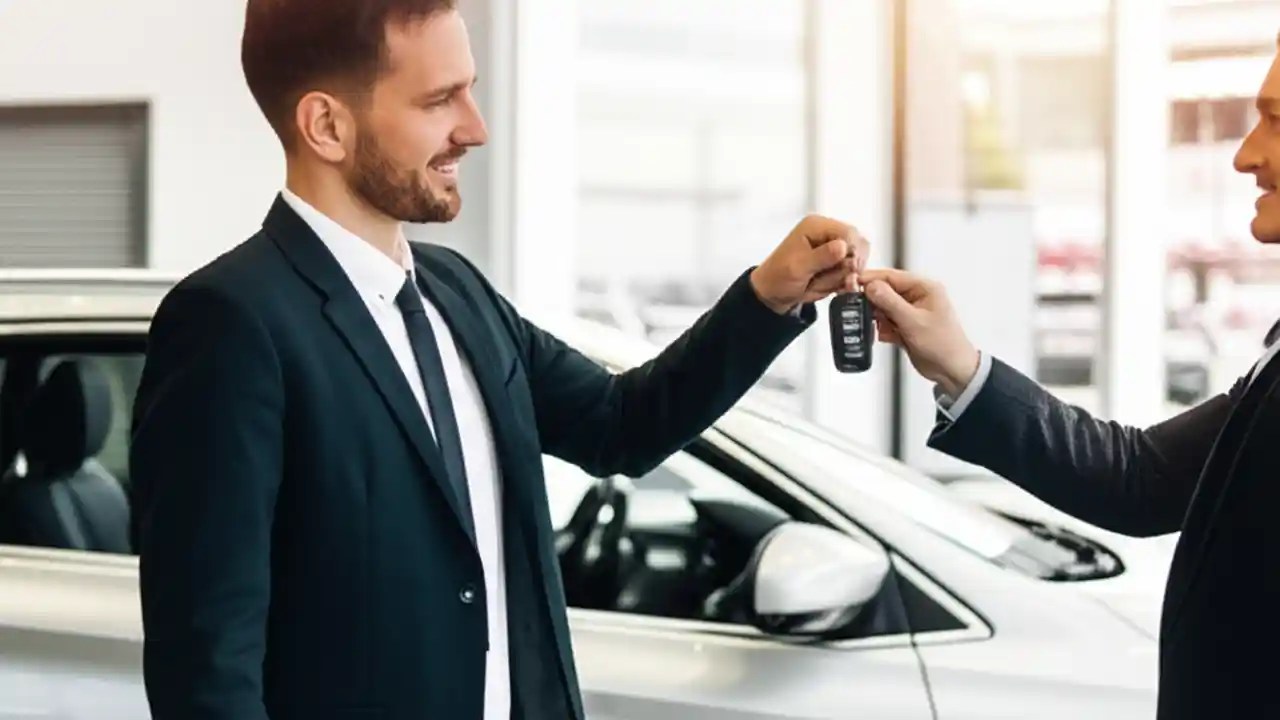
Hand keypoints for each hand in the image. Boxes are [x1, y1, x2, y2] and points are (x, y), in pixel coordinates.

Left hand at [750, 215, 868, 314]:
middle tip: (828, 278)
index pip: (849, 232)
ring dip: (841, 277)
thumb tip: (843, 247)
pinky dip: (841, 282)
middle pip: (859, 246)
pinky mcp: (837, 263)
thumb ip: (821, 257)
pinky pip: (851, 273)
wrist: (773, 293)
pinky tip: (824, 285)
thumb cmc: (778, 277)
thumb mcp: (797, 267)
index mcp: (816, 225)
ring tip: (819, 281)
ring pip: (857, 262)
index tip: (847, 268)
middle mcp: (828, 233)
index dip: (852, 251)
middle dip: (846, 267)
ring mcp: (834, 248)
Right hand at [859, 268, 979, 397]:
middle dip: (873, 303)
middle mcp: (917, 297)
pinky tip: (887, 337)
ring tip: (882, 329)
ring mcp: (910, 312)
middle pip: (884, 291)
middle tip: (860, 310)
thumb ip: (890, 302)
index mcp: (924, 288)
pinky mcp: (905, 326)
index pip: (891, 276)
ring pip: (883, 308)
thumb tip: (871, 286)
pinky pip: (886, 322)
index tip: (852, 284)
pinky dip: (883, 330)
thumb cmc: (944, 345)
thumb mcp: (914, 322)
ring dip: (878, 319)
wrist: (952, 370)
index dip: (870, 279)